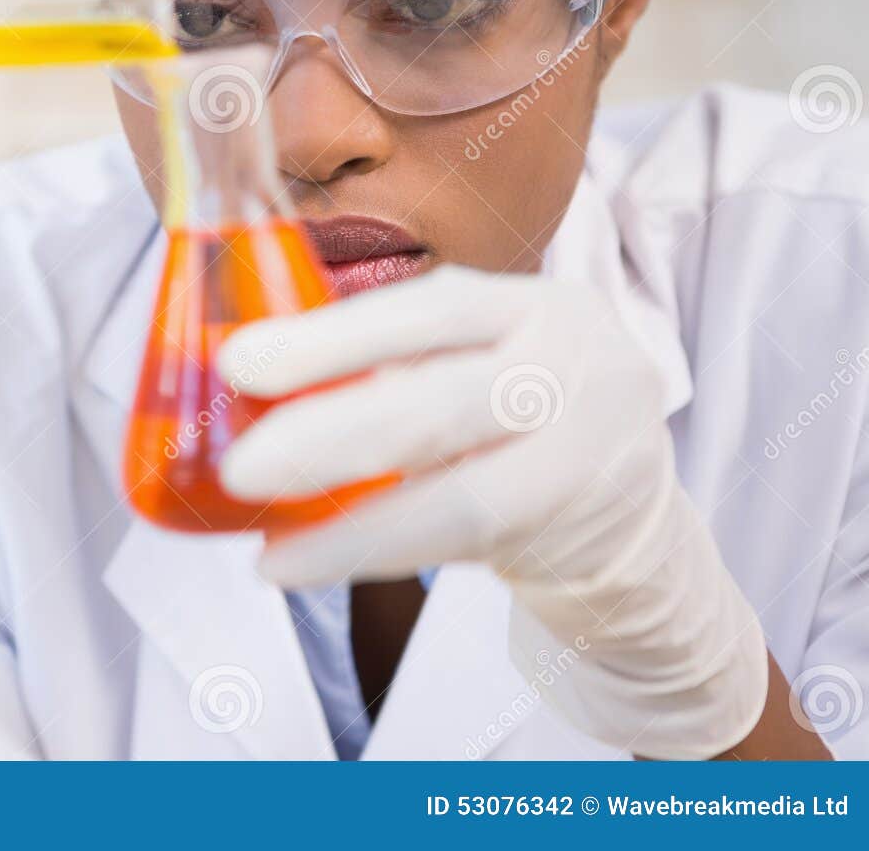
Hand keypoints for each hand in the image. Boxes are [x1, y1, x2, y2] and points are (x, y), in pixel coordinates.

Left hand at [217, 266, 767, 758]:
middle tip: (238, 467)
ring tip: (264, 544)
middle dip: (330, 434)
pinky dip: (370, 553)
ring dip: (350, 523)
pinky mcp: (584, 532)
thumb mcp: (476, 361)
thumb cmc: (516, 418)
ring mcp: (590, 453)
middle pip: (443, 402)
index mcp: (533, 305)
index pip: (428, 313)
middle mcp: (573, 367)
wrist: (630, 508)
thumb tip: (249, 383)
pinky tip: (295, 564)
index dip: (332, 339)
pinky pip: (463, 544)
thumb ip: (396, 363)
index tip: (238, 363)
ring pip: (462, 494)